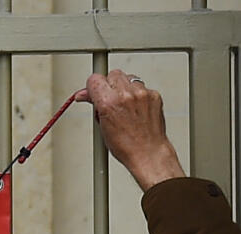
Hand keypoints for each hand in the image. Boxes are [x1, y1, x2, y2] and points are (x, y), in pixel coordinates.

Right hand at [85, 69, 184, 190]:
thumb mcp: (101, 125)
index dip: (93, 87)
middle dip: (109, 84)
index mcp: (109, 103)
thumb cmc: (125, 145)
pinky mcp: (154, 95)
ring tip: (124, 105)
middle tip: (109, 98)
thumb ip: (94, 105)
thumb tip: (86, 95)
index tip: (94, 92)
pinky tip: (135, 108)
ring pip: (128, 78)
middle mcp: (126, 95)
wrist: (147, 152)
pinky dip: (137, 94)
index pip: (95, 79)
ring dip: (124, 88)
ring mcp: (142, 94)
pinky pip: (142, 86)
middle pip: (113, 74)